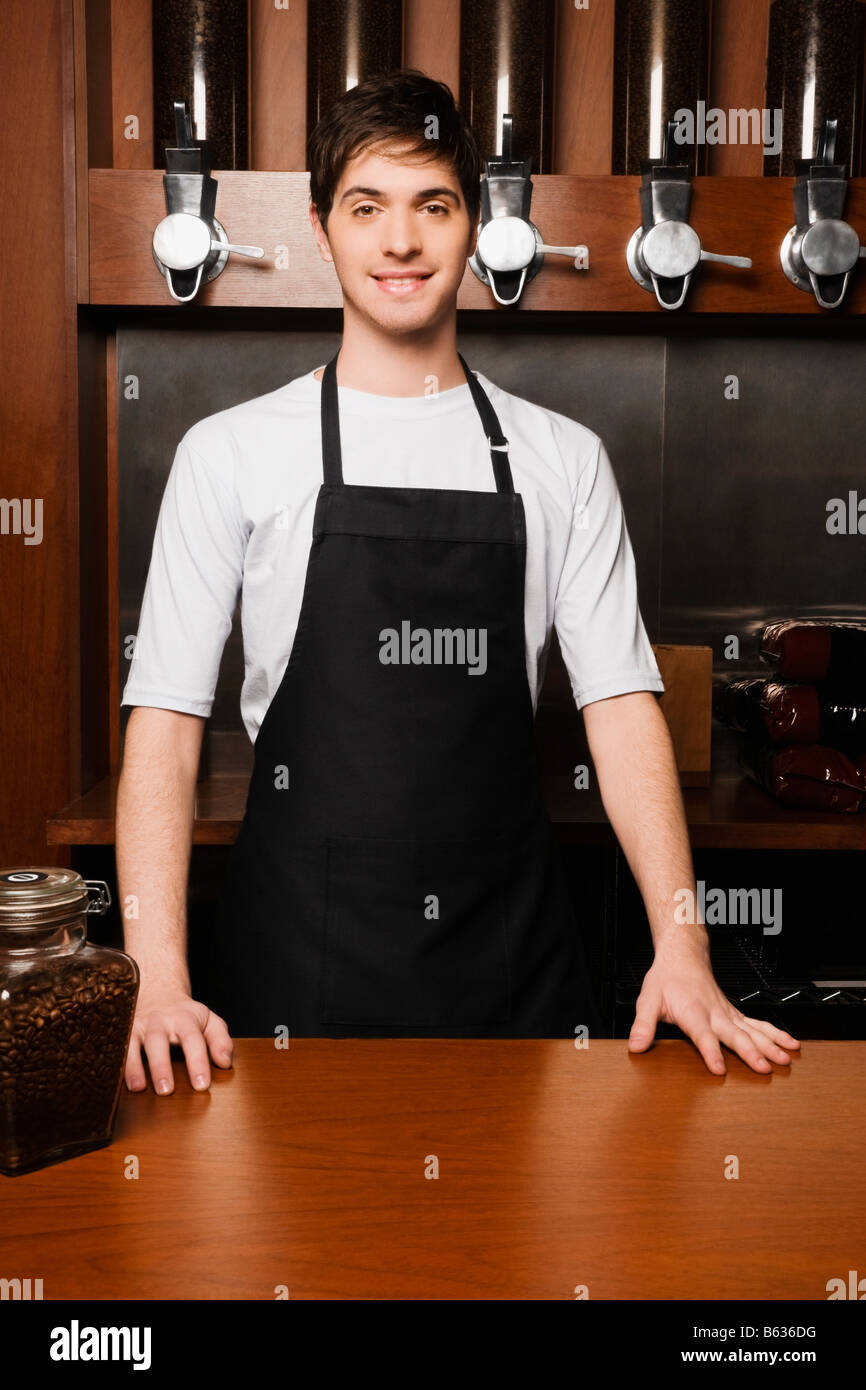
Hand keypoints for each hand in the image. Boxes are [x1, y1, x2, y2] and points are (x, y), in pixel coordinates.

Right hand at [124, 985, 234, 1094]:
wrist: (158, 992)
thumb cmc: (186, 1015)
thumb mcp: (209, 1021)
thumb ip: (220, 1040)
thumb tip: (225, 1063)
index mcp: (184, 1018)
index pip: (193, 1040)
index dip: (197, 1062)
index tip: (201, 1085)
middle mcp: (159, 1021)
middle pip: (159, 1042)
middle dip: (161, 1066)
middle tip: (166, 1091)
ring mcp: (138, 1025)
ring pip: (132, 1043)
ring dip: (134, 1066)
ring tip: (138, 1089)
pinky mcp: (121, 1031)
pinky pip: (116, 1046)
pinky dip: (115, 1062)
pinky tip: (115, 1081)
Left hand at [628, 938, 800, 1074]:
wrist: (683, 957)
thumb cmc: (665, 980)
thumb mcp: (647, 1000)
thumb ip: (643, 1025)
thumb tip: (636, 1046)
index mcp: (693, 1012)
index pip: (702, 1035)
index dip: (710, 1052)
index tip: (719, 1069)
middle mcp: (715, 1013)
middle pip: (735, 1035)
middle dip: (751, 1052)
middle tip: (764, 1068)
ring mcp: (728, 1013)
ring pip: (753, 1030)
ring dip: (770, 1045)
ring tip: (785, 1060)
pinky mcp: (735, 1014)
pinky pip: (759, 1025)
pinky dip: (776, 1034)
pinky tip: (791, 1044)